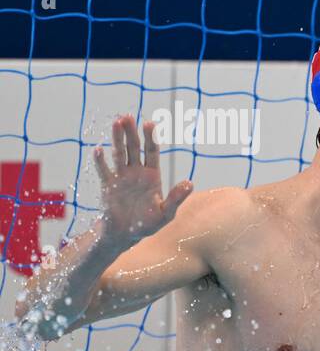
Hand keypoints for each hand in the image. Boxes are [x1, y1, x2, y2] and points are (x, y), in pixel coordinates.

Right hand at [94, 114, 192, 244]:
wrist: (126, 234)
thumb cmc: (148, 223)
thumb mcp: (166, 213)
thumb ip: (177, 198)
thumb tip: (190, 183)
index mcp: (152, 175)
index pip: (152, 152)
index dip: (150, 138)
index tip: (148, 123)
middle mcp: (136, 172)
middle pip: (134, 148)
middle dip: (131, 133)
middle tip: (127, 116)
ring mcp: (121, 177)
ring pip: (119, 154)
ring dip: (117, 139)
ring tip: (116, 123)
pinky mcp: (108, 185)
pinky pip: (103, 171)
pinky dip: (100, 161)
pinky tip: (98, 150)